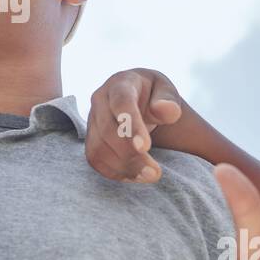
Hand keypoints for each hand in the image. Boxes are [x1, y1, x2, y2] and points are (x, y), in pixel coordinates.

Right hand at [86, 68, 184, 182]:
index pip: (121, 102)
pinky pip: (95, 160)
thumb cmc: (154, 96)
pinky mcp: (91, 139)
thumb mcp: (166, 91)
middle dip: (130, 154)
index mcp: (121, 83)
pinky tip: (136, 176)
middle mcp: (101, 99)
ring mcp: (92, 120)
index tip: (145, 147)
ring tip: (150, 176)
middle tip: (155, 172)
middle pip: (107, 130)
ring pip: (99, 148)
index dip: (131, 125)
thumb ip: (169, 100)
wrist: (138, 100)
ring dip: (123, 167)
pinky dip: (115, 172)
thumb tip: (167, 110)